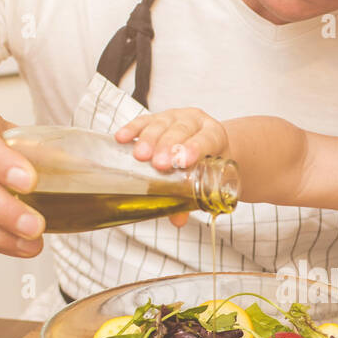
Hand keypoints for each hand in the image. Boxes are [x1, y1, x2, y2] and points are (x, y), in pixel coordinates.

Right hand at [115, 110, 229, 228]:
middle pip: (181, 130)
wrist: (208, 145)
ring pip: (161, 123)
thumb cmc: (208, 163)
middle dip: (168, 147)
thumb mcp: (208, 179)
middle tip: (158, 164)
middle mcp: (195, 121)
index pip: (206, 139)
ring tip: (139, 156)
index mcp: (215, 135)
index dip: (195, 148)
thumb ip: (193, 199)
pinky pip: (143, 121)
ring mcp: (175, 117)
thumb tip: (177, 220)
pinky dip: (132, 129)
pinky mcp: (156, 118)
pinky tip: (122, 138)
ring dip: (149, 139)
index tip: (182, 161)